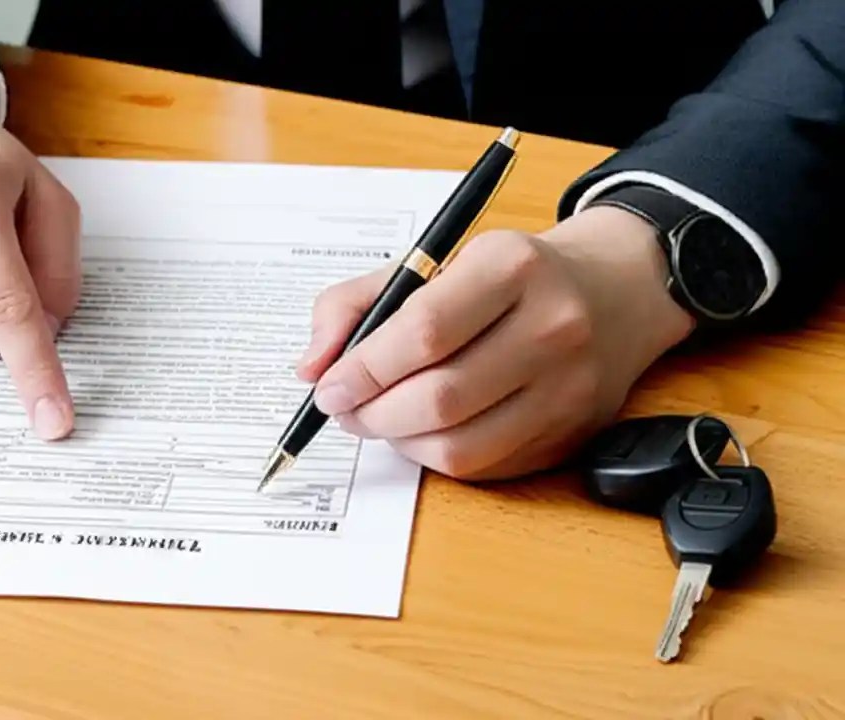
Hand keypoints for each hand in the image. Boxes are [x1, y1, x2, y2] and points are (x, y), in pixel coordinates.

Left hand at [296, 207, 694, 479]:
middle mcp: (553, 326)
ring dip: (399, 441)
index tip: (328, 386)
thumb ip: (354, 304)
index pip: (424, 332)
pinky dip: (436, 457)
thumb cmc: (505, 278)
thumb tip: (311, 367)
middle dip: (372, 412)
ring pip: (459, 445)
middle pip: (439, 397)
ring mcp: (570, 387)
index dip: (364, 369)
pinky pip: (484, 467)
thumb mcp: (431, 262)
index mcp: (512, 266)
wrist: (614, 291)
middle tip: (344, 408)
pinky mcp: (573, 433)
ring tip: (379, 418)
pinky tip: (423, 431)